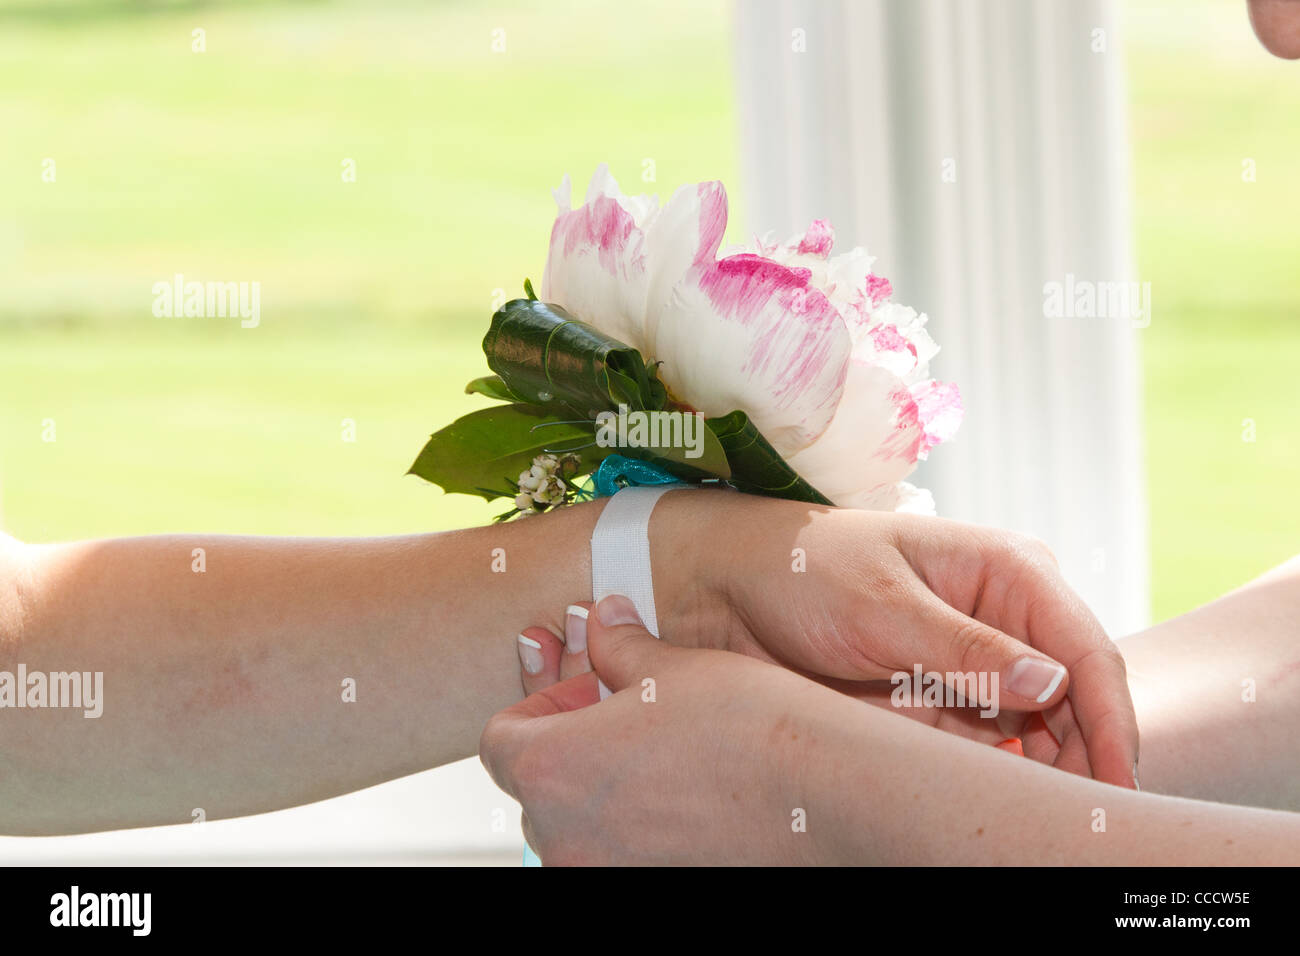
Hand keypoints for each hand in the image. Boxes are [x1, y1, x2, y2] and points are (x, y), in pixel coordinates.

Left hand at [490, 595, 840, 865]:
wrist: (827, 796)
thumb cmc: (747, 729)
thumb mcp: (669, 668)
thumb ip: (616, 647)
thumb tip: (601, 620)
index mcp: (549, 771)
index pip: (500, 739)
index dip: (542, 705)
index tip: (588, 690)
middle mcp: (564, 841)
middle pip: (538, 790)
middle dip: (572, 749)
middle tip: (628, 719)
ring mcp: (607, 877)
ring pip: (580, 832)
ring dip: (605, 794)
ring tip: (664, 758)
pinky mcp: (652, 893)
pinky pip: (622, 859)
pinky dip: (639, 833)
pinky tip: (691, 798)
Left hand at [622, 493, 1136, 787]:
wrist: (729, 590)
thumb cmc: (804, 573)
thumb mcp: (880, 606)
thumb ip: (963, 648)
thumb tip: (1052, 683)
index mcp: (1007, 571)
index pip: (1084, 650)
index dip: (1108, 720)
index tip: (1116, 784)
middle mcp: (1007, 618)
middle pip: (1076, 699)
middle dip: (1088, 758)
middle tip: (1080, 827)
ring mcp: (980, 665)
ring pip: (1046, 733)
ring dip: (1052, 778)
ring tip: (1043, 831)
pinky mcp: (949, 703)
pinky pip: (998, 751)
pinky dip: (1008, 781)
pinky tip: (1003, 813)